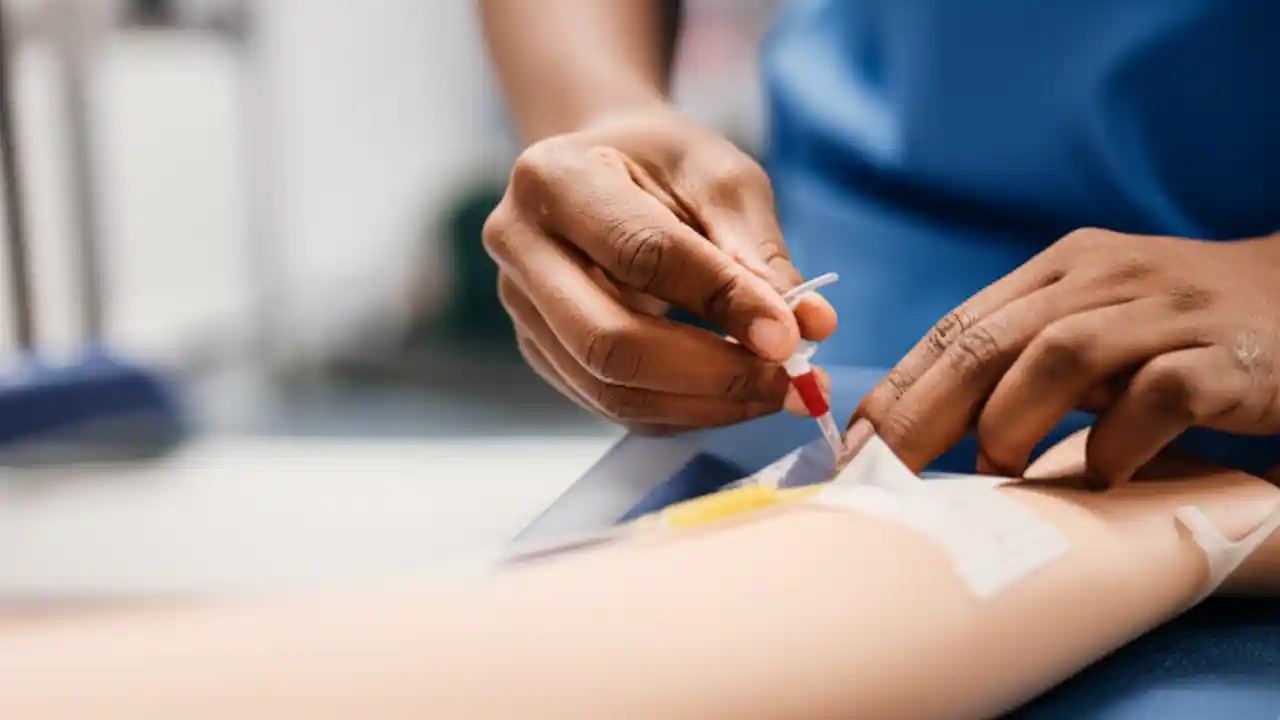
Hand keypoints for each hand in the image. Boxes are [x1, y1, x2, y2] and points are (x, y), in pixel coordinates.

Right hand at [484, 108, 836, 431]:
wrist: (603, 168)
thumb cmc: (663, 164)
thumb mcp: (720, 178)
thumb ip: (760, 253)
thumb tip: (811, 327)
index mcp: (554, 179)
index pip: (642, 254)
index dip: (721, 301)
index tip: (792, 336)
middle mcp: (518, 247)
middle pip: (610, 341)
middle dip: (712, 373)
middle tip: (791, 382)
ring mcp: (519, 308)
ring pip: (611, 388)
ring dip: (705, 405)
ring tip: (778, 392)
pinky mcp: (540, 351)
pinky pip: (613, 404)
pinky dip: (684, 412)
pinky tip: (735, 396)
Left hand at [857, 228, 1279, 483]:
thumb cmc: (1179, 329)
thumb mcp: (1094, 326)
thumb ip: (1022, 361)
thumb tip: (929, 430)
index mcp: (1061, 270)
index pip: (959, 327)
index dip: (899, 387)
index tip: (855, 444)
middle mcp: (1105, 279)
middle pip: (989, 342)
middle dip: (924, 413)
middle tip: (886, 473)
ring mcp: (1166, 312)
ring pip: (1060, 356)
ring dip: (1012, 422)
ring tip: (996, 471)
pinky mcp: (1226, 357)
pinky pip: (1156, 396)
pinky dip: (1115, 441)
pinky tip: (1101, 472)